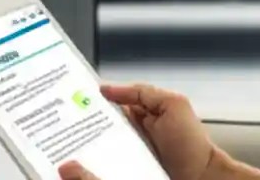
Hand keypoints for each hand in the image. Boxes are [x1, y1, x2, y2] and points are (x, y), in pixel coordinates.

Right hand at [58, 83, 220, 179]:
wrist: (201, 179)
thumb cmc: (191, 143)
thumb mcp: (172, 105)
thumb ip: (144, 92)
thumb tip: (108, 88)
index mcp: (139, 115)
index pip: (106, 106)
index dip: (87, 104)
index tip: (66, 102)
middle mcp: (128, 136)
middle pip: (94, 130)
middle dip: (77, 129)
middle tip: (58, 129)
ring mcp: (124, 157)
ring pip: (93, 151)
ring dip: (80, 150)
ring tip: (64, 149)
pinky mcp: (122, 172)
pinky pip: (102, 169)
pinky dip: (90, 169)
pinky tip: (78, 168)